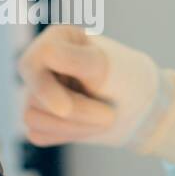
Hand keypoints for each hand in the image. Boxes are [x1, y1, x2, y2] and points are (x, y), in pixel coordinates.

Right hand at [18, 26, 174, 163]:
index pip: (38, 59)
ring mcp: (36, 91)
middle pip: (34, 94)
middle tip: (108, 115)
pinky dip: (66, 136)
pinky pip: (38, 134)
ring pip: (32, 117)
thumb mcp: (105, 64)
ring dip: (74, 127)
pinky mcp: (40, 117)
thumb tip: (40, 59)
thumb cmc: (126, 79)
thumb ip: (73, 59)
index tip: (66, 108)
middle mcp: (41, 63)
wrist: (141, 109)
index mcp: (56, 39)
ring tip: (103, 118)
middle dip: (75, 111)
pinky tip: (87, 127)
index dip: (48, 88)